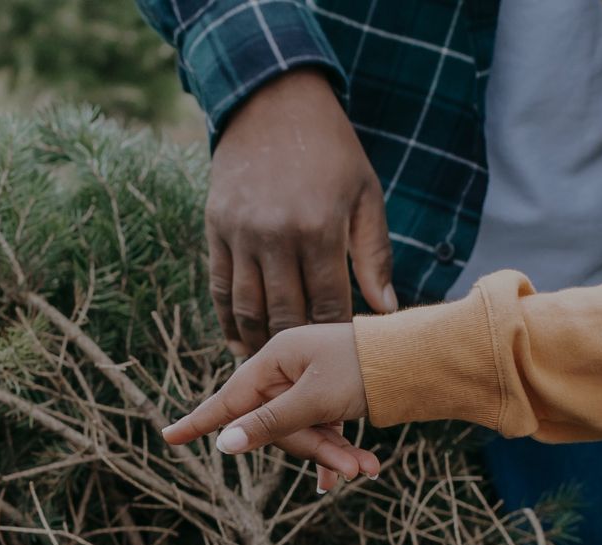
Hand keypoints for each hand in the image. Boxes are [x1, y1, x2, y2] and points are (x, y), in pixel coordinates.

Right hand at [162, 323, 379, 488]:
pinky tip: (359, 465)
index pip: (227, 399)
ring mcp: (306, 383)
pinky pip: (321, 428)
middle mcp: (286, 369)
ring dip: (332, 452)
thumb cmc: (363, 367)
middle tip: (350, 470)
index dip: (198, 422)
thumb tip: (224, 445)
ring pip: (301, 432)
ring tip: (367, 468)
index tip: (168, 438)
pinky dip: (339, 447)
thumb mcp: (315, 399)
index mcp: (273, 358)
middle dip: (311, 449)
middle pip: (273, 425)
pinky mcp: (327, 395)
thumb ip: (269, 424)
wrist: (419, 355)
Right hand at [208, 69, 397, 355]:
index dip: (334, 338)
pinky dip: (228, 320)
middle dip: (296, 352)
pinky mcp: (215, 229)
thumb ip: (374, 254)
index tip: (342, 364)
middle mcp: (276, 236)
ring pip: (247, 308)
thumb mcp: (364, 195)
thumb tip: (385, 310)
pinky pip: (219, 288)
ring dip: (258, 345)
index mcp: (319, 229)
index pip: (327, 304)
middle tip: (306, 384)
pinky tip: (239, 342)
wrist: (273, 103)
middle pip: (284, 315)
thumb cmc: (331, 151)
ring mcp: (241, 234)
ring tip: (271, 371)